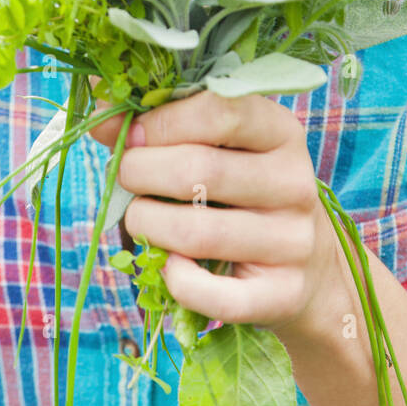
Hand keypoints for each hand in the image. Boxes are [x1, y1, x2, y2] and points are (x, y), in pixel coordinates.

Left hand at [88, 89, 347, 344]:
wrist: (305, 266)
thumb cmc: (241, 194)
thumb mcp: (217, 148)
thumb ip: (162, 126)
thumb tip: (101, 114)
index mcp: (280, 132)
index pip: (219, 112)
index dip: (161, 122)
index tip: (130, 135)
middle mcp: (295, 183)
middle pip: (197, 171)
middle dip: (140, 173)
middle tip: (127, 179)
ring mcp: (293, 241)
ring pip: (195, 233)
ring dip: (146, 225)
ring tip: (142, 219)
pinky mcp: (283, 293)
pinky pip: (212, 294)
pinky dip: (175, 280)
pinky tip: (169, 266)